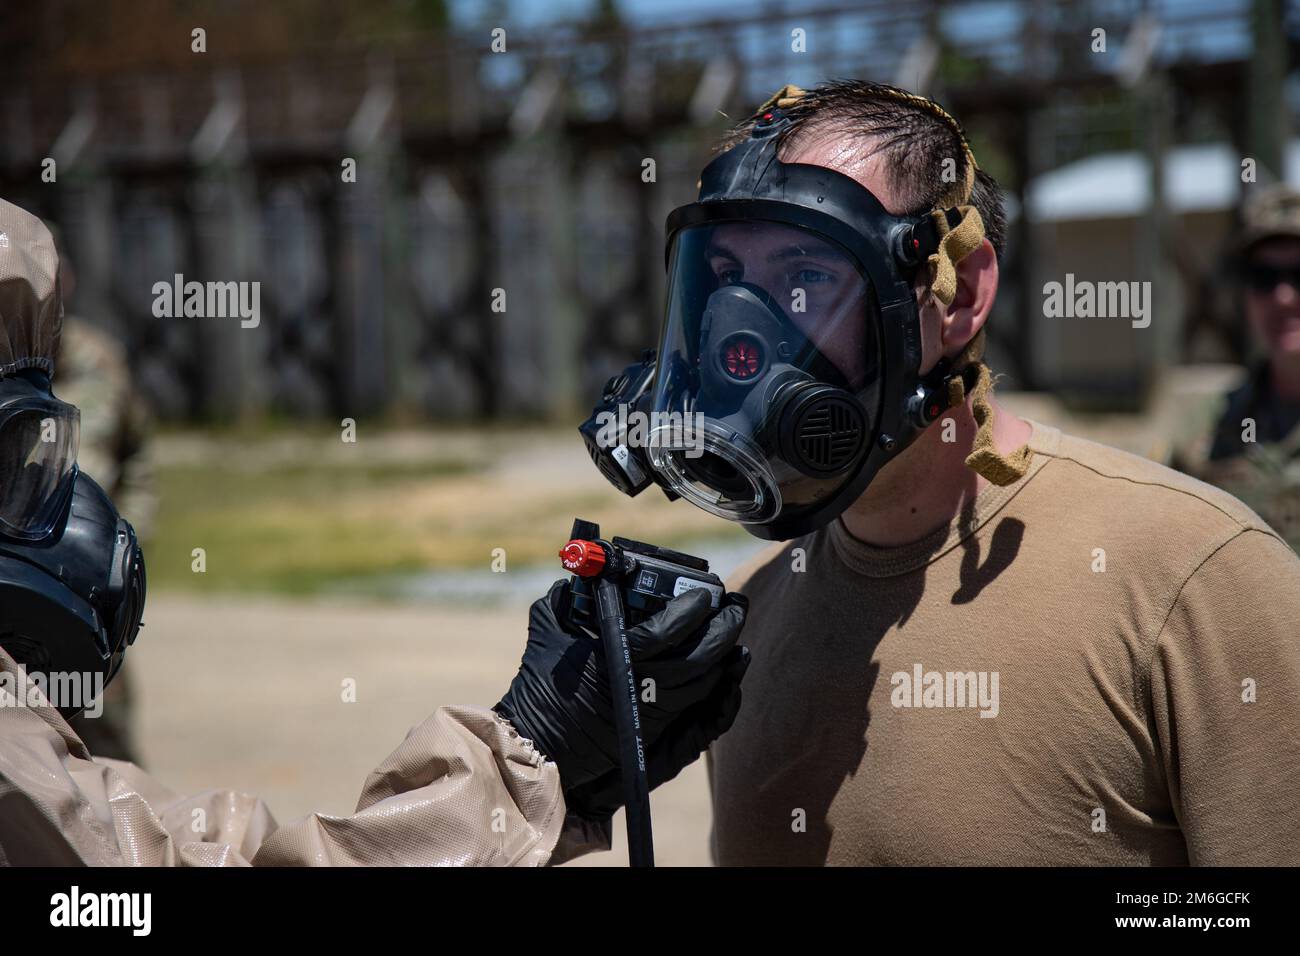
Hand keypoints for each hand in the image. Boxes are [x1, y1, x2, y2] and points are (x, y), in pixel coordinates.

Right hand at [494, 579, 748, 817]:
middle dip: (724, 629)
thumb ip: (571, 593)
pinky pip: (701, 706)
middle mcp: (639, 686)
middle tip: (736, 604)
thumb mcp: (549, 626)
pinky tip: (728, 663)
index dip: (692, 609)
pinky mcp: (655, 729)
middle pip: (698, 658)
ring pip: (705, 682)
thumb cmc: (540, 682)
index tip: (706, 591)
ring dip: (726, 653)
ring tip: (735, 626)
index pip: (666, 631)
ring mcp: (650, 711)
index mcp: (614, 657)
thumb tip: (590, 568)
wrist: (538, 739)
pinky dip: (719, 683)